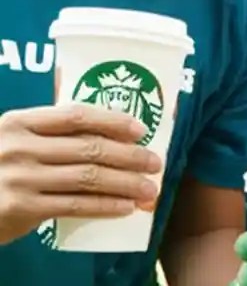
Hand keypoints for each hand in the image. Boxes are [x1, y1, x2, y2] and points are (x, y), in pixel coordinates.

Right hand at [0, 104, 162, 244]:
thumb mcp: (13, 139)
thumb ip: (48, 131)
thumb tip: (110, 131)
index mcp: (19, 122)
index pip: (76, 115)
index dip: (112, 120)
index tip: (141, 129)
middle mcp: (19, 147)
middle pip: (89, 148)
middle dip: (129, 156)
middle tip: (155, 163)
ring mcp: (20, 177)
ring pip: (87, 177)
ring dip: (125, 183)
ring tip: (148, 189)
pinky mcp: (21, 208)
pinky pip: (74, 205)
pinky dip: (105, 206)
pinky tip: (125, 207)